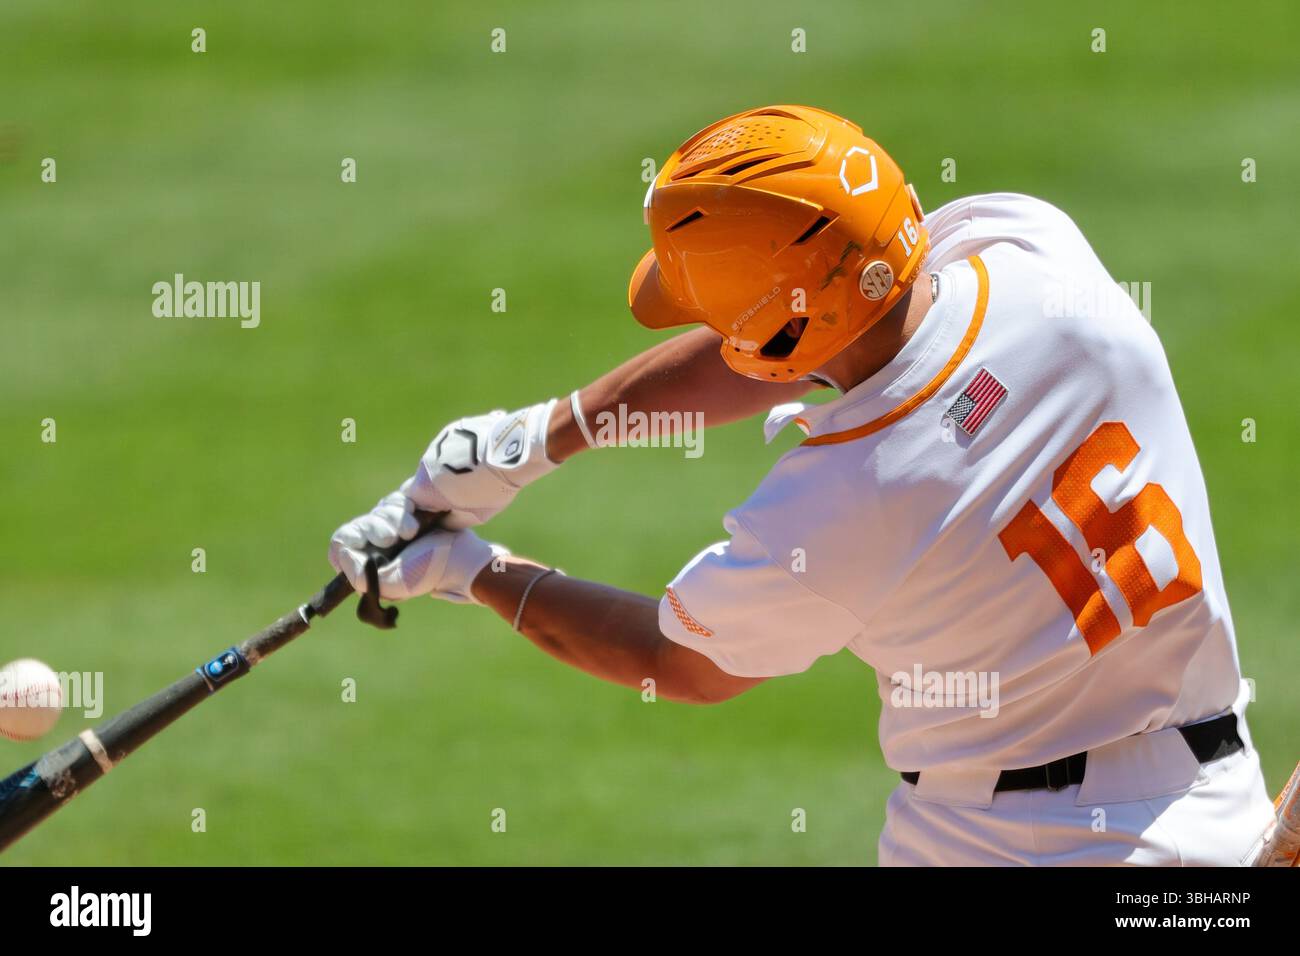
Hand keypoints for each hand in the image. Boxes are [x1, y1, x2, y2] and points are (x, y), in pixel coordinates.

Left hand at [328, 488, 507, 601]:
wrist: (462, 555)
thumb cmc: (428, 572)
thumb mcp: (390, 583)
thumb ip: (359, 574)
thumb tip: (344, 552)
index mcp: (371, 564)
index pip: (342, 546)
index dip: (347, 540)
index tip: (360, 542)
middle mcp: (380, 545)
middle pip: (358, 525)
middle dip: (374, 528)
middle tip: (392, 538)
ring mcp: (395, 525)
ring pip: (377, 510)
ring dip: (393, 519)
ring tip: (412, 531)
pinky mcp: (410, 509)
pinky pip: (394, 500)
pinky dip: (403, 509)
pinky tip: (417, 522)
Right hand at [405, 399, 558, 529]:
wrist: (511, 450)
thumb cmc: (492, 487)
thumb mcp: (475, 515)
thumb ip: (453, 521)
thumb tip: (445, 521)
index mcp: (424, 487)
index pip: (415, 502)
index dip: (431, 508)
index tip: (448, 510)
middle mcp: (425, 461)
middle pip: (429, 478)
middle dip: (444, 485)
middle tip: (469, 490)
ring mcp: (440, 442)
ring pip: (443, 458)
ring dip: (456, 465)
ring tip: (481, 471)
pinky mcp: (456, 427)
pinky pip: (457, 442)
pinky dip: (467, 449)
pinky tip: (485, 455)